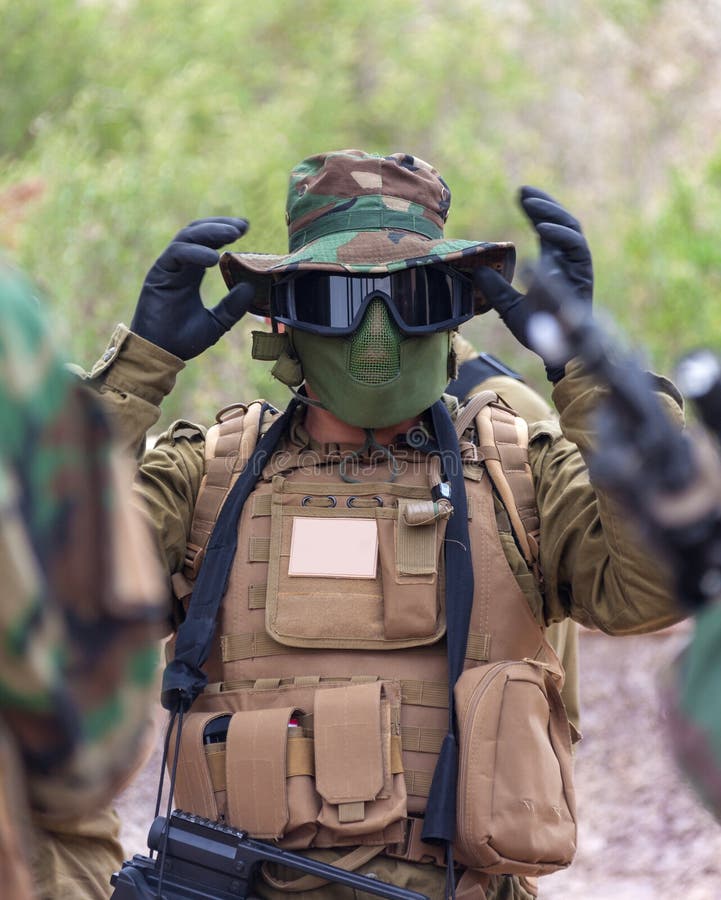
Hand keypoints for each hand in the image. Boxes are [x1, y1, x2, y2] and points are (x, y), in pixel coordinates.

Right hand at [130, 217, 254, 359]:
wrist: (160, 355)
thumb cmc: (182, 340)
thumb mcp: (216, 323)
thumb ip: (232, 306)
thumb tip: (249, 287)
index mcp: (190, 274)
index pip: (207, 243)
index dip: (224, 232)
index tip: (246, 227)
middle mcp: (178, 267)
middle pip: (197, 233)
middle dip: (220, 226)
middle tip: (243, 226)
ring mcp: (167, 268)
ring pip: (186, 238)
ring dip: (210, 232)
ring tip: (233, 234)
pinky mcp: (158, 274)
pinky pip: (176, 254)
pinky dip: (195, 251)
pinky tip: (213, 258)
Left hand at [474, 186, 592, 381]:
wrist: (559, 354)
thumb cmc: (541, 332)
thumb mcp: (510, 309)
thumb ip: (497, 290)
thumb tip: (477, 271)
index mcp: (553, 263)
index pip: (546, 228)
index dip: (536, 209)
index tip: (519, 194)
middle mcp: (567, 262)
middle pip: (561, 221)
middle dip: (544, 203)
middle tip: (523, 191)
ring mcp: (576, 268)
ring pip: (571, 229)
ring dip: (552, 213)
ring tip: (530, 203)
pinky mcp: (583, 276)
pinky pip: (577, 248)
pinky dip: (561, 235)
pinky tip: (542, 227)